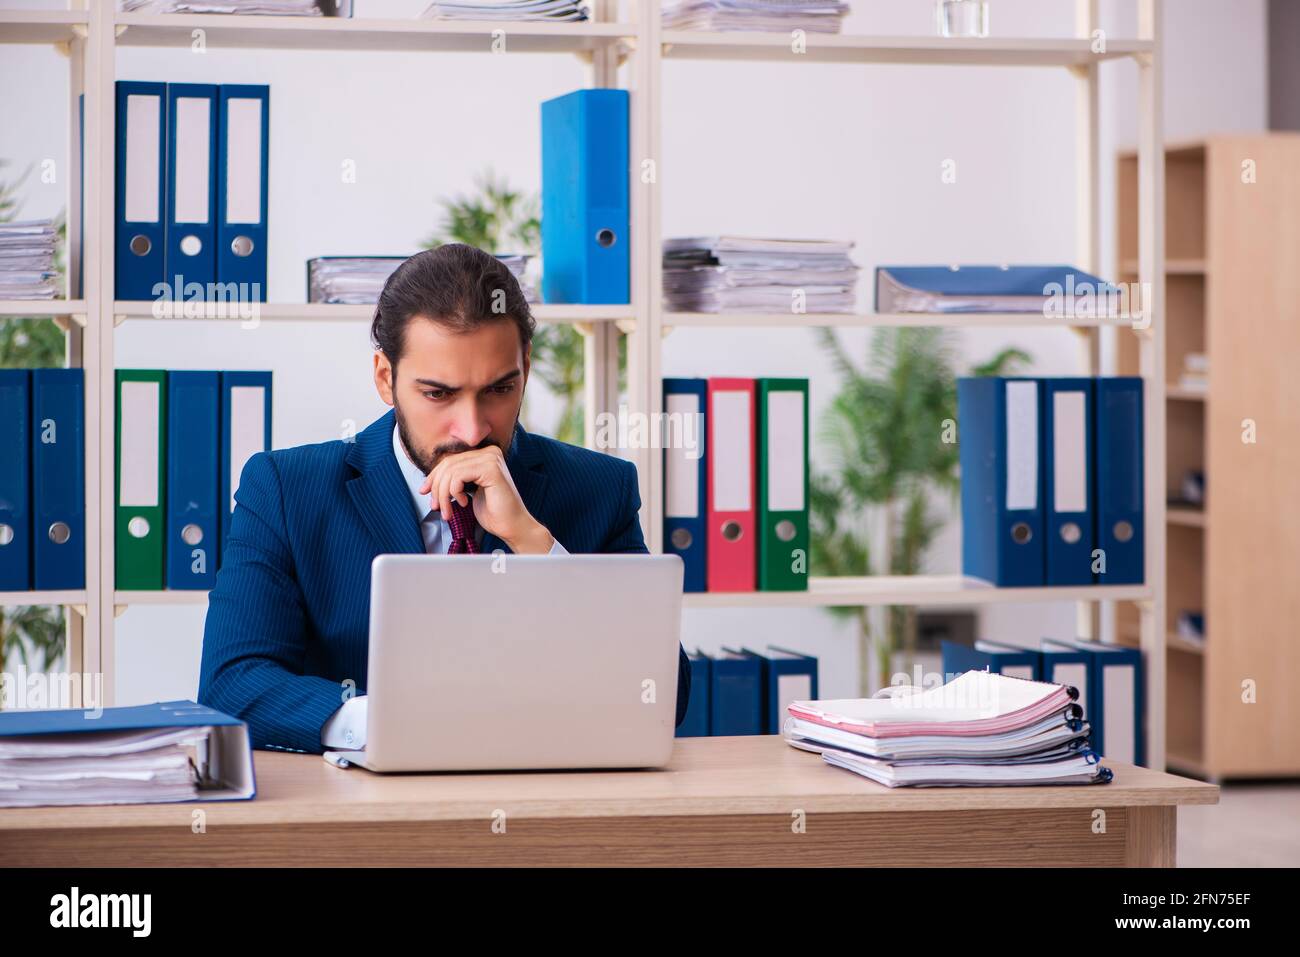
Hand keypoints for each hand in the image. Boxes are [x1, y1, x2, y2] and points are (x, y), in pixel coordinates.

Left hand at [419, 445, 554, 553]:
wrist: (512, 526)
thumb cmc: (493, 512)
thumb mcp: (468, 491)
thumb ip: (455, 480)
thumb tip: (429, 480)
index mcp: (485, 455)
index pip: (450, 460)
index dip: (434, 476)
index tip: (425, 491)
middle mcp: (490, 452)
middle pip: (448, 464)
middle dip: (436, 487)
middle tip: (435, 506)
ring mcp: (492, 458)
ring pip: (451, 471)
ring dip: (443, 495)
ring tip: (448, 511)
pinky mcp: (491, 468)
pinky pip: (458, 476)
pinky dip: (454, 493)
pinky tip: (464, 503)